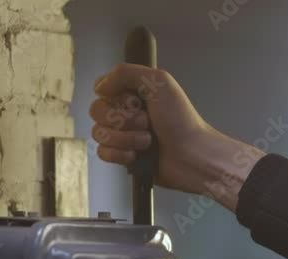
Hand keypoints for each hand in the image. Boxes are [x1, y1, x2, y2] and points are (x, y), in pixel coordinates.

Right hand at [90, 64, 264, 212]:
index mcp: (134, 92)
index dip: (115, 96)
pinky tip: (137, 155)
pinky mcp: (123, 156)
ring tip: (147, 141)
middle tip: (146, 122)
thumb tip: (100, 86)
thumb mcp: (159, 82)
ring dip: (124, 138)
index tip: (135, 100)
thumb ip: (125, 73)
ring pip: (99, 133)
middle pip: (97, 111)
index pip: (103, 88)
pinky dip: (120, 154)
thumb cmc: (182, 120)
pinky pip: (103, 153)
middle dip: (122, 119)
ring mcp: (124, 135)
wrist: (191, 156)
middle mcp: (126, 112)